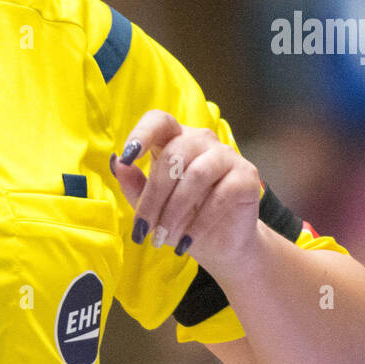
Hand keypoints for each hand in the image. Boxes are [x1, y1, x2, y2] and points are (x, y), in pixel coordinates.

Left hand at [108, 110, 261, 277]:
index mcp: (173, 139)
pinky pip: (220, 195)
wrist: (216, 242)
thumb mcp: (149, 204)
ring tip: (162, 237)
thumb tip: (117, 162)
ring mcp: (226, 155)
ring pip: (196, 175)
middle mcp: (201, 140)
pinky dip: (199, 222)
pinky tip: (186, 241)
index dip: (141, 134)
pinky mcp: (247, 176)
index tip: (127, 158)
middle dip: (153, 198)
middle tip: (143, 229)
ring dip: (174, 211)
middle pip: (173, 156)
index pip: (158, 121)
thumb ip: (133, 183)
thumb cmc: (178, 217)